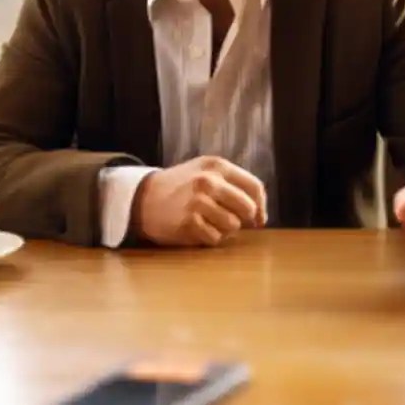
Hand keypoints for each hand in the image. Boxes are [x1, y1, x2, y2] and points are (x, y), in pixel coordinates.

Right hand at [132, 156, 267, 246]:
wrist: (144, 197)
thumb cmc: (181, 187)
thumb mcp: (205, 171)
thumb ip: (233, 185)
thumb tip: (260, 215)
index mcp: (217, 165)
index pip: (254, 187)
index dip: (261, 206)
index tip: (259, 218)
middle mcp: (208, 181)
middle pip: (247, 208)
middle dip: (243, 219)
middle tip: (230, 220)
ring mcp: (198, 202)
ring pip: (233, 226)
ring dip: (224, 230)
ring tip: (208, 222)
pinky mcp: (188, 222)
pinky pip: (215, 238)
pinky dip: (208, 238)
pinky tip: (196, 229)